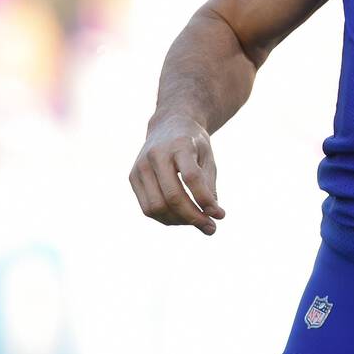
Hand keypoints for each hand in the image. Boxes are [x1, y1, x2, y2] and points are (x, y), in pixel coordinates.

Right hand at [129, 114, 224, 234]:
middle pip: (172, 196)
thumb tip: (213, 215)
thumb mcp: (208, 157)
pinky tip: (182, 218)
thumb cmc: (194, 144)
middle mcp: (156, 155)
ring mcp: (140, 166)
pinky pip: (147, 208)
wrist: (169, 124)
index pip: (191, 177)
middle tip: (211, 228)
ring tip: (197, 222)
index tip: (220, 215)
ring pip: (156, 207)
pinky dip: (166, 218)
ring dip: (179, 221)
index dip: (205, 199)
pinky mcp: (132, 177)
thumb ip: (209, 184)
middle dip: (193, 217)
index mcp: (180, 145)